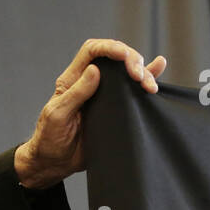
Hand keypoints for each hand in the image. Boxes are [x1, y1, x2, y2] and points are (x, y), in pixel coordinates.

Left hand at [14, 39, 166, 188]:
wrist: (56, 161)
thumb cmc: (50, 139)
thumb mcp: (57, 115)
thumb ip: (76, 93)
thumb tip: (94, 69)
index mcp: (72, 79)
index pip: (92, 51)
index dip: (109, 48)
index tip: (124, 55)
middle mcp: (89, 81)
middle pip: (114, 57)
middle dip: (130, 60)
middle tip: (138, 76)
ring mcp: (104, 93)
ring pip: (126, 71)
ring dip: (142, 71)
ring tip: (149, 84)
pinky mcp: (115, 106)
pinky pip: (132, 87)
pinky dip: (147, 75)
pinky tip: (159, 67)